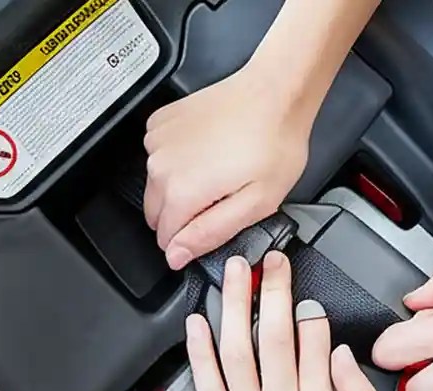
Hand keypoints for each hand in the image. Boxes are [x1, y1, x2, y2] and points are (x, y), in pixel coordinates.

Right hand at [144, 66, 310, 269]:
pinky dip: (179, 160)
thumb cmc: (275, 142)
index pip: (168, 239)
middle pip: (158, 213)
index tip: (214, 228)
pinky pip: (160, 157)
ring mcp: (157, 141)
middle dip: (186, 215)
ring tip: (221, 171)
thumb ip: (211, 233)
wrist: (275, 93)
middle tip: (224, 199)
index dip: (191, 242)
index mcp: (181, 190)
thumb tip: (177, 255)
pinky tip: (208, 151)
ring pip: (157, 185)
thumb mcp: (256, 203)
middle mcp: (160, 165)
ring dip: (182, 186)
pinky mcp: (160, 122)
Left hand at [186, 252, 392, 390]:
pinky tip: (198, 324)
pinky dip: (200, 350)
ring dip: (234, 305)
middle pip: (272, 333)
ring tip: (233, 273)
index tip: (307, 289)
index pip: (312, 343)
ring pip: (236, 349)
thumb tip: (344, 358)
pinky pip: (208, 383)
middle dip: (272, 290)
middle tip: (271, 260)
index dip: (310, 310)